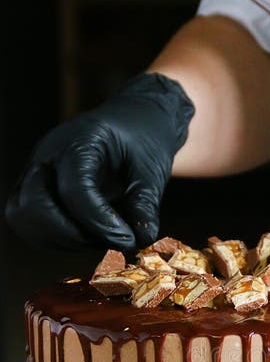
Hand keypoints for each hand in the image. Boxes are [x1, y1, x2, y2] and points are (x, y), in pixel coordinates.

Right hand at [5, 72, 193, 250]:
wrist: (131, 120)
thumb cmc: (142, 139)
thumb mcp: (152, 170)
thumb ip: (144, 205)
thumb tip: (139, 240)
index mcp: (79, 142)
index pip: (74, 190)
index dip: (99, 223)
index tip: (128, 240)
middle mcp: (48, 155)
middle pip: (35, 207)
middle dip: (73, 235)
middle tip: (112, 240)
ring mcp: (37, 172)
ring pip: (25, 219)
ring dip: (64, 239)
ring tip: (102, 237)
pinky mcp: (35, 189)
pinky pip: (31, 223)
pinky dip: (57, 238)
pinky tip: (90, 235)